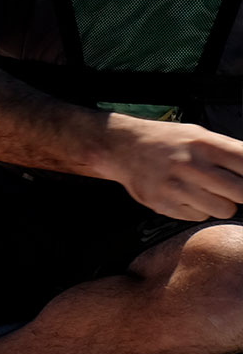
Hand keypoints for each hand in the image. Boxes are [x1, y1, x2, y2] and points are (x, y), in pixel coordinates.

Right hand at [105, 118, 242, 220]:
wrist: (122, 147)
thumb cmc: (166, 141)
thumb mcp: (199, 135)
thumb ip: (229, 152)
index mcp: (205, 144)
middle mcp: (191, 165)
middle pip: (241, 194)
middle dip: (239, 193)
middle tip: (227, 187)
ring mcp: (176, 187)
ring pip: (223, 210)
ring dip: (219, 203)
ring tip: (202, 190)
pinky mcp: (163, 204)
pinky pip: (200, 217)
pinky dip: (197, 209)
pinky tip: (184, 195)